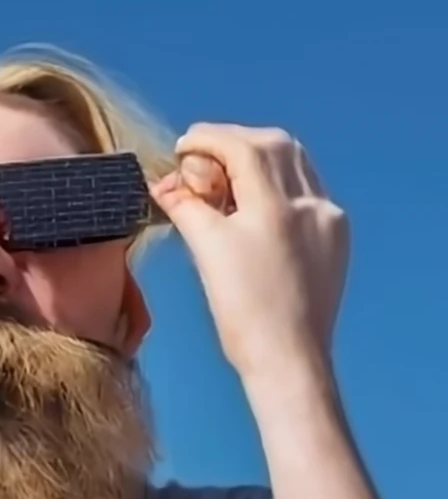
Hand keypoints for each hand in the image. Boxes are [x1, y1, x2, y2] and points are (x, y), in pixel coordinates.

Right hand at [151, 125, 349, 384]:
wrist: (287, 358)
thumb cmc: (243, 312)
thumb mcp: (207, 252)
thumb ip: (186, 208)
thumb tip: (162, 184)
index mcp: (276, 206)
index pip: (242, 147)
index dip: (208, 139)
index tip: (182, 147)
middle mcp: (310, 204)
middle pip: (273, 146)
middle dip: (234, 143)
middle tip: (202, 159)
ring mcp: (328, 220)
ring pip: (294, 165)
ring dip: (258, 159)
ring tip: (227, 179)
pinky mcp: (335, 239)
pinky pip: (306, 192)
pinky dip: (277, 184)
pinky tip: (256, 205)